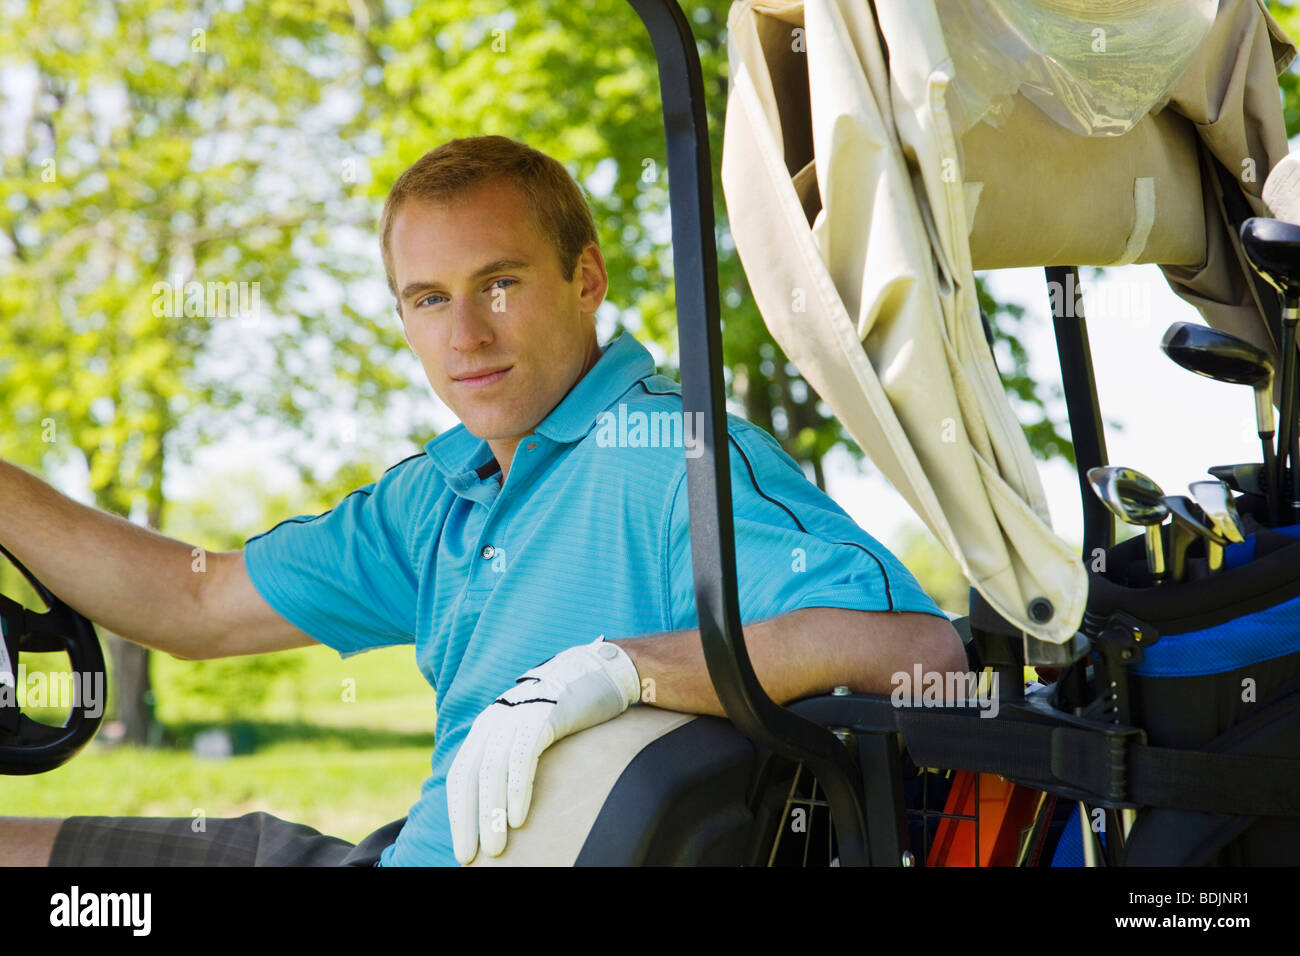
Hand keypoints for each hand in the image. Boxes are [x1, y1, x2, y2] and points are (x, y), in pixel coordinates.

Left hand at [447, 635, 640, 863]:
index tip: (464, 848)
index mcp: (487, 726)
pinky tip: (520, 819)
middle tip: (472, 855)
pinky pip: (522, 759)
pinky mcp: (542, 715)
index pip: (460, 775)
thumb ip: (512, 755)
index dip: (459, 814)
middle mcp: (494, 720)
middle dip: (468, 820)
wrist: (602, 669)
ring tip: (498, 847)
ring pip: (492, 772)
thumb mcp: (530, 730)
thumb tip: (505, 801)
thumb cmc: (569, 709)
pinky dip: (518, 791)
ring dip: (492, 814)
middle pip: (468, 776)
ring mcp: (517, 716)